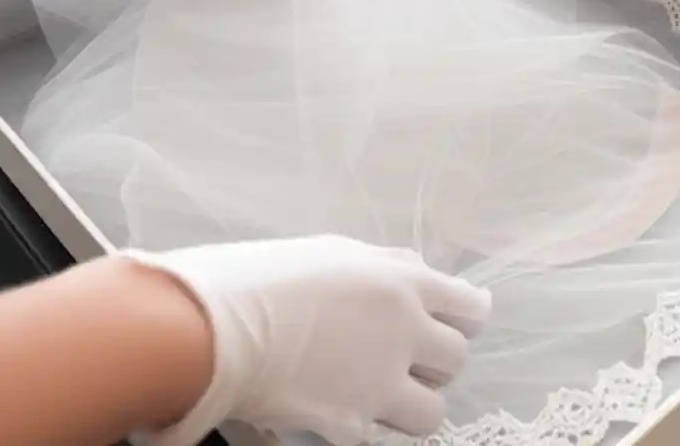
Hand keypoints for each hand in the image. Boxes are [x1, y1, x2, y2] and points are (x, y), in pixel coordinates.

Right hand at [126, 235, 491, 445]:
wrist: (208, 330)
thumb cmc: (259, 279)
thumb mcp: (331, 253)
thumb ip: (385, 264)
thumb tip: (419, 270)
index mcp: (402, 283)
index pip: (471, 307)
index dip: (464, 318)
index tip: (454, 322)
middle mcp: (404, 333)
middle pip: (456, 359)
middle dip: (433, 362)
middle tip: (401, 358)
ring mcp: (381, 383)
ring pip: (433, 411)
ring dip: (411, 405)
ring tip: (378, 395)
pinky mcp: (351, 425)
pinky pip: (380, 438)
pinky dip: (364, 429)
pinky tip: (337, 411)